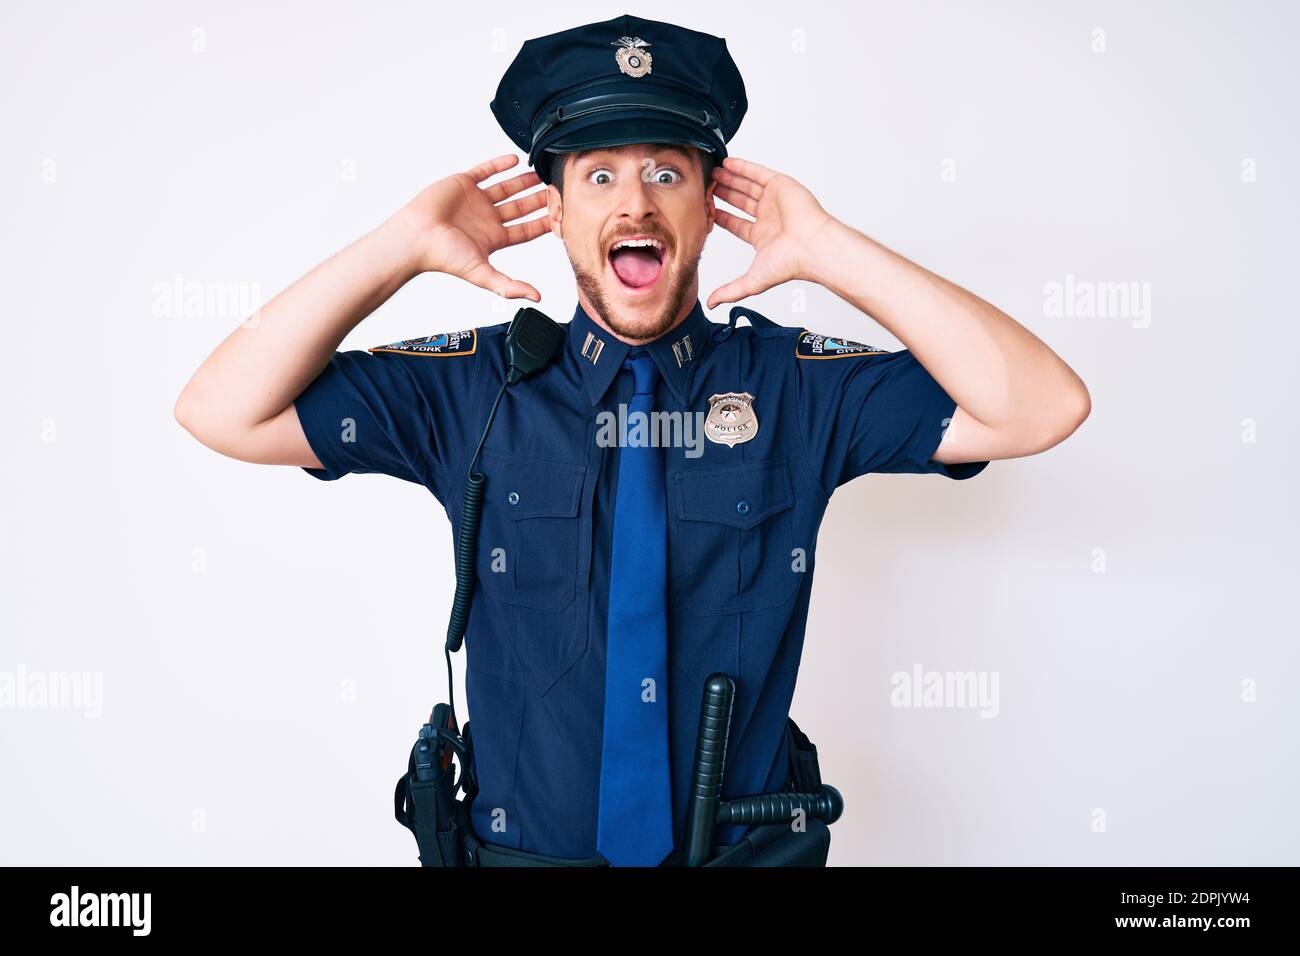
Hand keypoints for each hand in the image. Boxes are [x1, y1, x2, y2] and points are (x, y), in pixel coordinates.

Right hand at [398, 154, 550, 300]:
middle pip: (519, 207)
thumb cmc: (443, 257)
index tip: (560, 215)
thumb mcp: (482, 273)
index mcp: (493, 238)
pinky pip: (485, 171)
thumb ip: (510, 286)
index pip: (525, 230)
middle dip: (537, 200)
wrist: (416, 237)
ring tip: (539, 174)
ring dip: (522, 181)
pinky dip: (499, 164)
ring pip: (505, 188)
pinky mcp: (463, 183)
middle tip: (555, 190)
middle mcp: (486, 219)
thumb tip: (536, 298)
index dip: (543, 223)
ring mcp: (475, 200)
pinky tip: (514, 160)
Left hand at [706, 156, 837, 308]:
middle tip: (707, 187)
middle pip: (741, 202)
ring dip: (731, 179)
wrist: (811, 246)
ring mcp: (775, 201)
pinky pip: (759, 173)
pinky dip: (743, 167)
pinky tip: (728, 163)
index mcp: (763, 237)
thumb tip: (710, 303)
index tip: (707, 211)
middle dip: (724, 194)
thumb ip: (730, 290)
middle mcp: (769, 218)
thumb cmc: (790, 263)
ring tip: (714, 172)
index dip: (721, 217)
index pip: (737, 224)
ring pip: (748, 186)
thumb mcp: (751, 281)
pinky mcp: (781, 185)